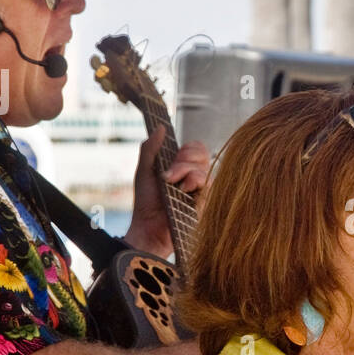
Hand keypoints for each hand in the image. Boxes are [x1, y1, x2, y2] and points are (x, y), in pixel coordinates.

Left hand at [124, 128, 211, 257]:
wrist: (148, 227)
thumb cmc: (146, 202)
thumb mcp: (144, 171)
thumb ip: (150, 148)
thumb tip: (161, 127)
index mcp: (182, 167)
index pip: (196, 148)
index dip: (187, 149)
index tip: (173, 157)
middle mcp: (194, 176)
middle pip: (203, 154)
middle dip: (185, 160)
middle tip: (169, 174)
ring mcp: (201, 190)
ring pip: (205, 169)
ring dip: (187, 173)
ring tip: (174, 186)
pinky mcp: (205, 203)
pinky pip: (209, 185)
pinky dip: (196, 183)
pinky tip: (184, 192)